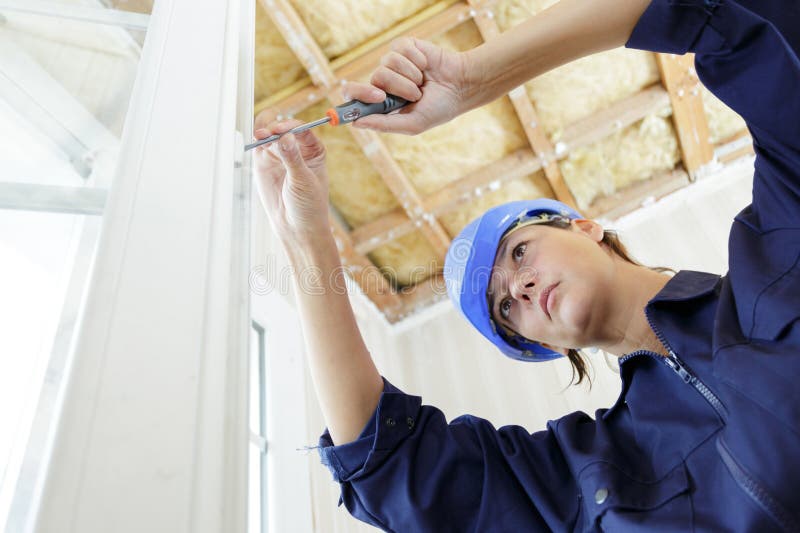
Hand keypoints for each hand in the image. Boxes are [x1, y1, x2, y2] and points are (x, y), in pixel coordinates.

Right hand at [252, 120, 329, 243]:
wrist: (295, 226)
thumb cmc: (308, 205)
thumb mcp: (303, 181)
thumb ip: (293, 159)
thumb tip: (285, 137)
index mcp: (313, 150)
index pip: (302, 130)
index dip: (292, 127)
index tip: (282, 131)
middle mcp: (297, 148)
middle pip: (284, 128)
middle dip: (276, 128)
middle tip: (268, 133)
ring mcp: (279, 154)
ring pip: (270, 134)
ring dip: (264, 131)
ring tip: (260, 136)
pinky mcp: (264, 162)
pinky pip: (259, 145)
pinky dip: (256, 140)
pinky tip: (256, 141)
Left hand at [344, 37, 472, 134]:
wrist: (461, 86)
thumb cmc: (438, 109)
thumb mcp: (412, 124)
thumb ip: (384, 125)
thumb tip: (355, 123)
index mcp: (381, 101)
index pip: (353, 94)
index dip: (358, 94)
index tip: (378, 97)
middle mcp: (384, 81)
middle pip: (374, 77)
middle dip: (395, 85)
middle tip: (414, 94)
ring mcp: (393, 63)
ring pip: (388, 63)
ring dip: (411, 77)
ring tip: (423, 84)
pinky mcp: (404, 47)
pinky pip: (401, 50)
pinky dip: (417, 61)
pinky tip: (426, 67)